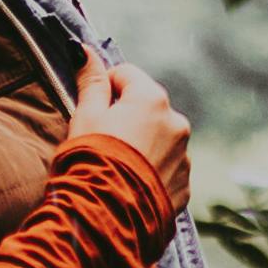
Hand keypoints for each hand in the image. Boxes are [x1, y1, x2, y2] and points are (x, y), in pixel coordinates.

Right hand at [65, 47, 190, 216]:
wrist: (105, 217)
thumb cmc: (91, 161)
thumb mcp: (85, 117)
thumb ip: (90, 81)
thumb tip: (83, 50)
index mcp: (151, 99)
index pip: (126, 75)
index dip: (105, 90)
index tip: (92, 110)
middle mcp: (176, 123)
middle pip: (147, 109)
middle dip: (127, 119)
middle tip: (101, 143)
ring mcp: (184, 157)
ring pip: (159, 140)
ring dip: (141, 147)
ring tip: (116, 169)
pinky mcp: (184, 186)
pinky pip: (166, 170)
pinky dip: (151, 173)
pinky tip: (129, 186)